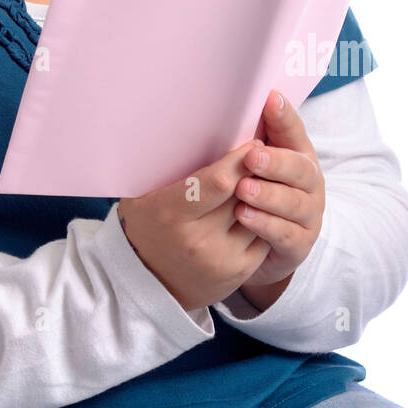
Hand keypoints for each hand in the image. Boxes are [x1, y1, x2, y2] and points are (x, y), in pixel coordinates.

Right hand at [117, 139, 272, 314]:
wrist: (149, 283)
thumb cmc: (145, 225)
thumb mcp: (140, 194)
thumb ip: (163, 165)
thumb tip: (185, 123)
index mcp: (173, 213)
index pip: (219, 181)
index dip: (240, 159)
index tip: (251, 141)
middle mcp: (199, 238)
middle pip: (243, 194)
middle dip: (258, 170)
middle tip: (266, 151)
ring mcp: (222, 258)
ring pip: (259, 214)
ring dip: (266, 194)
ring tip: (268, 175)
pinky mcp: (239, 272)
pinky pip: (263, 236)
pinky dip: (265, 218)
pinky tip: (262, 204)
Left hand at [234, 90, 324, 307]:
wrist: (264, 244)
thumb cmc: (257, 190)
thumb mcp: (254, 163)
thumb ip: (249, 138)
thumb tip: (228, 101)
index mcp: (298, 154)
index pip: (294, 131)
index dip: (284, 116)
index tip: (270, 99)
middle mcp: (310, 182)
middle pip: (300, 169)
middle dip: (276, 162)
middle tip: (251, 157)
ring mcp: (309, 214)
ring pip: (294, 203)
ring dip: (268, 196)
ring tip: (242, 190)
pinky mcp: (301, 244)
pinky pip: (286, 235)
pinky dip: (266, 225)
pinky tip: (245, 217)